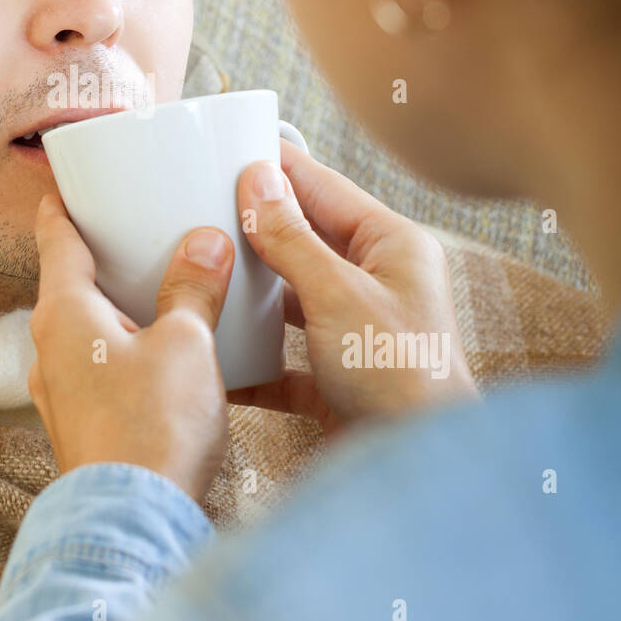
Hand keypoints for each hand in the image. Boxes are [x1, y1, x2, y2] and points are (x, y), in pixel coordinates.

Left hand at [28, 192, 235, 503]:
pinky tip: (161, 364)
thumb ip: (193, 289)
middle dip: (100, 264)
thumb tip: (203, 244)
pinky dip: (123, 357)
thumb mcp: (187, 344)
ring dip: (115, 315)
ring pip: (84, 336)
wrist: (133, 524)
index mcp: (63, 314)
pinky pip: (98, 375)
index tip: (65, 188)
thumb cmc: (151, 428)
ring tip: (158, 301)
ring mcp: (59, 395)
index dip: (62, 210)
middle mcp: (48, 352)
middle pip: (68, 289)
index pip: (56, 242)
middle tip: (134, 238)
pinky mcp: (81, 430)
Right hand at [229, 140, 477, 431]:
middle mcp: (379, 283)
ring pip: (292, 296)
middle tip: (200, 205)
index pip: (324, 187)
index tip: (227, 148)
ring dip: (250, 290)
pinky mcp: (338, 378)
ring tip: (201, 269)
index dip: (276, 167)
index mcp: (392, 246)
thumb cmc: (400, 376)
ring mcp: (358, 331)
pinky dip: (252, 355)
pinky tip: (216, 352)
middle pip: (306, 239)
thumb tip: (259, 181)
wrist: (419, 471)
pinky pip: (286, 355)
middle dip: (256, 226)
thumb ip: (291, 238)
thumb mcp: (337, 295)